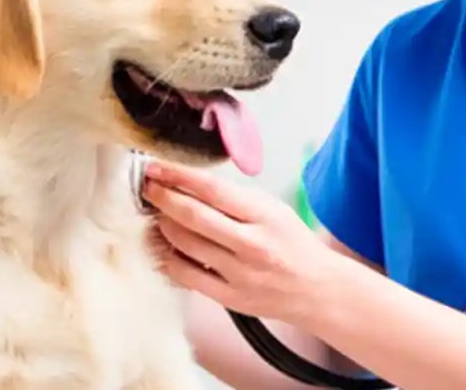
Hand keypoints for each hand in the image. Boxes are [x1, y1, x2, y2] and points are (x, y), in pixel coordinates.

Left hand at [141, 160, 346, 329]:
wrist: (317, 289)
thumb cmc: (293, 244)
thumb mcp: (273, 210)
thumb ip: (236, 199)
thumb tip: (190, 184)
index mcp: (264, 216)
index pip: (212, 189)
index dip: (178, 176)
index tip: (157, 168)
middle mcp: (251, 244)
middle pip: (193, 216)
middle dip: (162, 198)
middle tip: (148, 188)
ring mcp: (238, 273)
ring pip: (184, 244)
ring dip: (162, 226)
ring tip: (156, 214)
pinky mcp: (228, 297)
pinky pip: (186, 275)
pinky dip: (168, 257)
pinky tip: (163, 246)